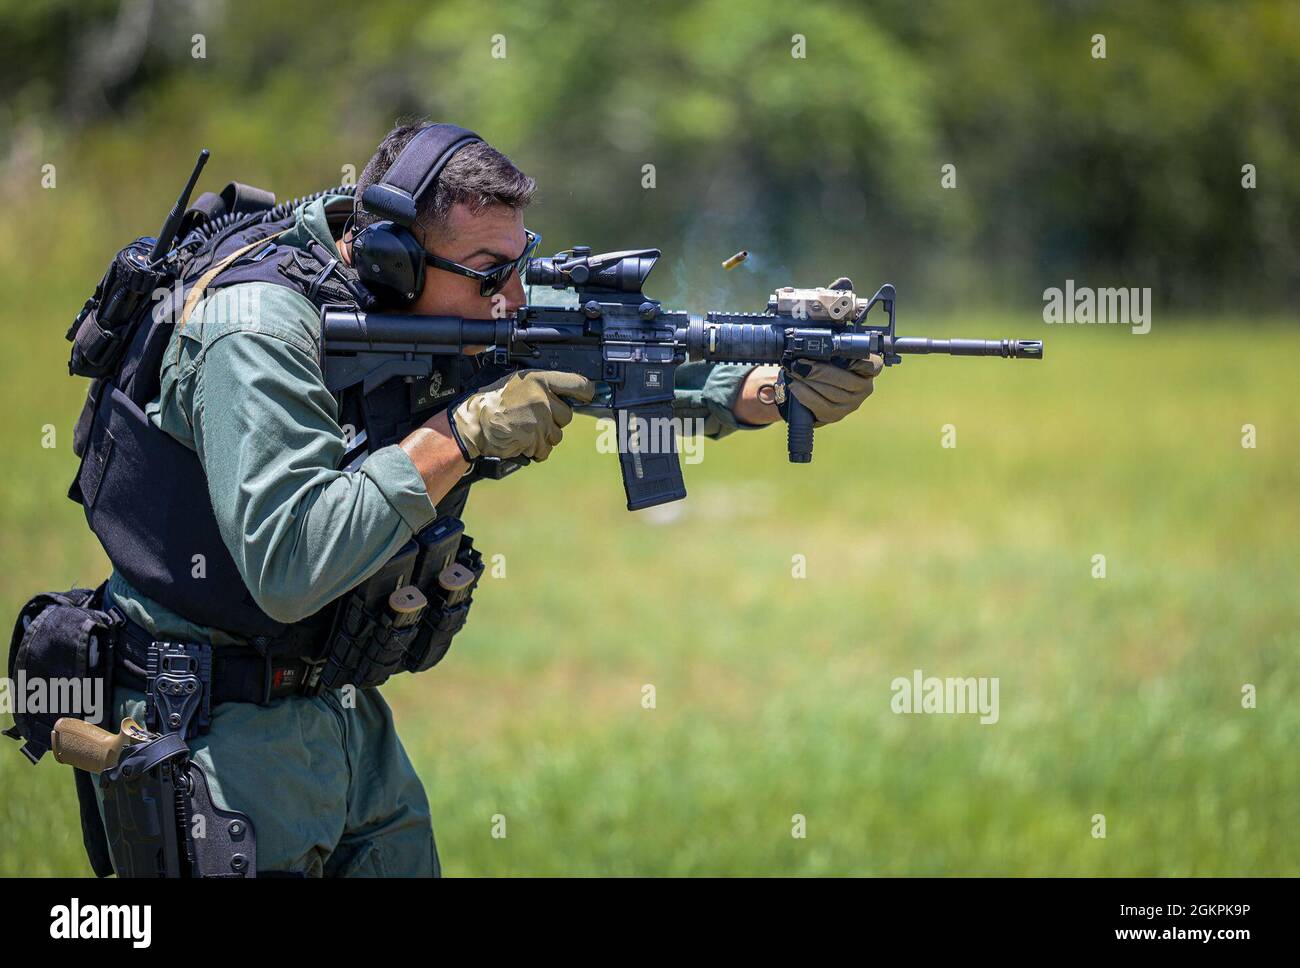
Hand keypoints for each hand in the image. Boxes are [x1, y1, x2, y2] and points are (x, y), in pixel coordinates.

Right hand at [449, 370, 595, 460]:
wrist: (474, 423)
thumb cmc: (493, 400)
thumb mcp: (517, 381)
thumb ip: (541, 385)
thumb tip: (565, 391)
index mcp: (540, 380)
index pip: (578, 384)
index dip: (586, 392)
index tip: (588, 395)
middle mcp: (543, 400)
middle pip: (567, 415)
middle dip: (554, 419)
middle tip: (534, 417)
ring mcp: (540, 422)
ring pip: (557, 435)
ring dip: (544, 436)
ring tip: (524, 428)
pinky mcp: (534, 440)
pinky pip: (545, 449)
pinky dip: (535, 449)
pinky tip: (521, 439)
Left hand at [784, 355, 883, 426]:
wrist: (816, 391)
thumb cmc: (828, 367)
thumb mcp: (834, 356)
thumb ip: (833, 352)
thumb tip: (814, 347)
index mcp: (870, 369)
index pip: (872, 364)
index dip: (857, 360)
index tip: (837, 354)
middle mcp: (865, 388)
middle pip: (844, 380)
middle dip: (818, 371)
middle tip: (800, 364)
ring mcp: (852, 404)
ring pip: (831, 393)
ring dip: (808, 381)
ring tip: (794, 372)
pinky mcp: (837, 415)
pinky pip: (820, 405)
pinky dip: (804, 394)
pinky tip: (795, 386)